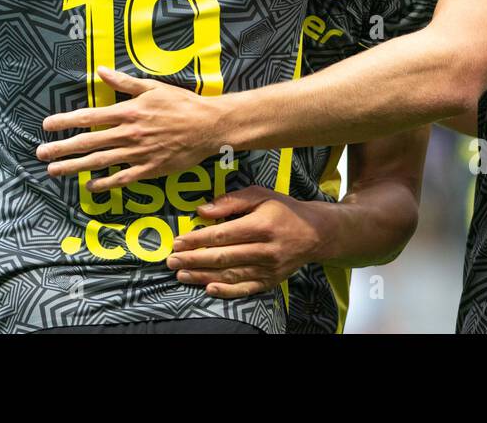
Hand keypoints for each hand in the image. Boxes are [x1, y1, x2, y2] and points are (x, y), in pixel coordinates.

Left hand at [37, 67, 225, 187]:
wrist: (208, 126)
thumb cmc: (182, 104)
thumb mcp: (152, 87)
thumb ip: (124, 82)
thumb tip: (100, 70)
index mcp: (128, 111)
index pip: (89, 117)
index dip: (65, 121)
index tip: (47, 125)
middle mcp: (128, 133)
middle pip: (88, 142)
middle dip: (62, 148)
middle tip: (40, 153)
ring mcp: (138, 153)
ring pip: (100, 161)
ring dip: (75, 167)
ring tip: (54, 170)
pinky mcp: (149, 169)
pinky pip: (122, 178)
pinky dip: (105, 183)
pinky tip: (90, 186)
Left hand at [166, 186, 329, 298]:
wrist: (315, 233)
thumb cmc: (283, 209)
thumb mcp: (260, 195)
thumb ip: (231, 201)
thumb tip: (202, 210)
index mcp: (260, 225)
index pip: (222, 235)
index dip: (197, 240)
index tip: (178, 242)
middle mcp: (265, 249)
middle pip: (223, 257)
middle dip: (193, 260)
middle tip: (171, 261)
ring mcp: (269, 268)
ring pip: (231, 275)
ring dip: (203, 276)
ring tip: (181, 275)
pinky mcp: (271, 280)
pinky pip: (246, 289)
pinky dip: (227, 291)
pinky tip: (208, 289)